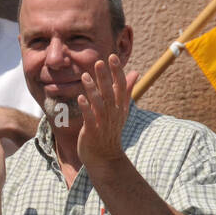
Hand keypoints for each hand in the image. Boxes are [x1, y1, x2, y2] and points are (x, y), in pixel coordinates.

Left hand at [76, 54, 139, 172]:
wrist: (105, 157)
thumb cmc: (110, 130)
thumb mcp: (121, 110)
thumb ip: (126, 90)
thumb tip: (135, 72)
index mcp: (120, 107)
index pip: (121, 87)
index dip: (117, 72)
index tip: (112, 57)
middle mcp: (114, 114)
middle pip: (110, 93)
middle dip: (105, 77)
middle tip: (98, 61)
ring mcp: (103, 123)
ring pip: (99, 104)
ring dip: (92, 90)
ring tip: (85, 76)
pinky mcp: (93, 132)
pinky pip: (90, 119)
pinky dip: (86, 108)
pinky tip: (80, 98)